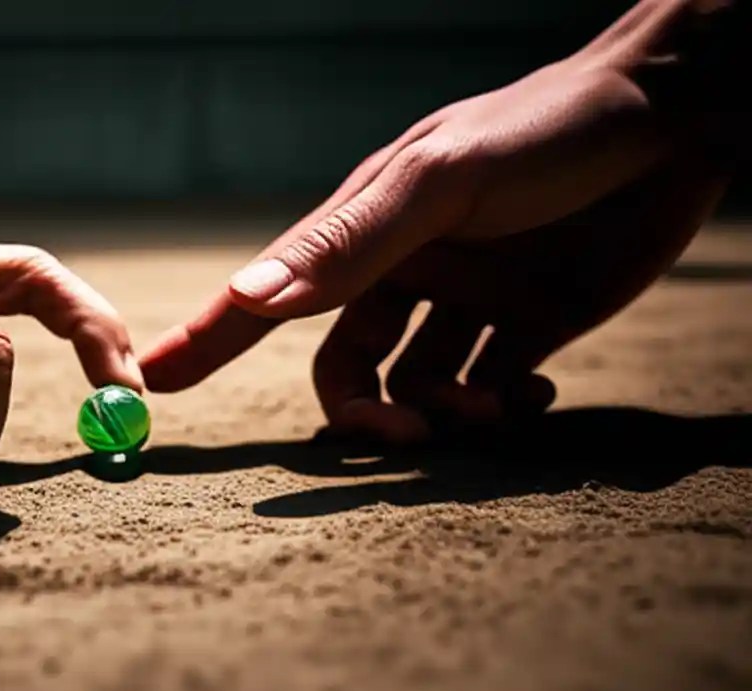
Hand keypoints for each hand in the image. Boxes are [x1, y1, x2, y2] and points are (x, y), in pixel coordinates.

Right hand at [141, 49, 729, 443]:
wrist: (673, 116)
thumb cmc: (541, 131)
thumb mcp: (438, 181)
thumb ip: (349, 243)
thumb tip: (250, 299)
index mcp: (363, 234)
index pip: (267, 297)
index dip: (207, 340)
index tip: (151, 383)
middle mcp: (405, 271)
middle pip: (348, 369)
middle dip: (364, 416)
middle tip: (401, 440)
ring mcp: (467, 300)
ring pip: (421, 389)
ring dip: (445, 415)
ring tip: (489, 402)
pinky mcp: (531, 323)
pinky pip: (492, 389)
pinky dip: (502, 409)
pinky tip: (532, 394)